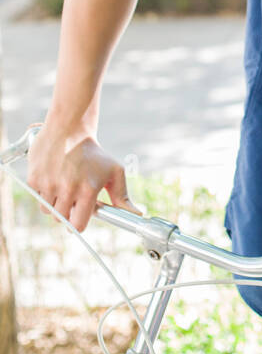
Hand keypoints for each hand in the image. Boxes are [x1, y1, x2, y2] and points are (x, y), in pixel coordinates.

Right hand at [27, 124, 141, 232]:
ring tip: (62, 185)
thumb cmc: (94, 153)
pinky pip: (36, 196)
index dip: (78, 223)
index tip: (78, 217)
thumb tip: (137, 214)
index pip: (78, 224)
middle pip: (61, 218)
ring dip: (54, 203)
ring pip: (47, 210)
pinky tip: (52, 177)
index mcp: (88, 189)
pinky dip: (43, 191)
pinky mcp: (34, 179)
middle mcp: (67, 188)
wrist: (69, 129)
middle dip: (66, 212)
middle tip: (71, 197)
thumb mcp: (114, 171)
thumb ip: (122, 196)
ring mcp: (49, 184)